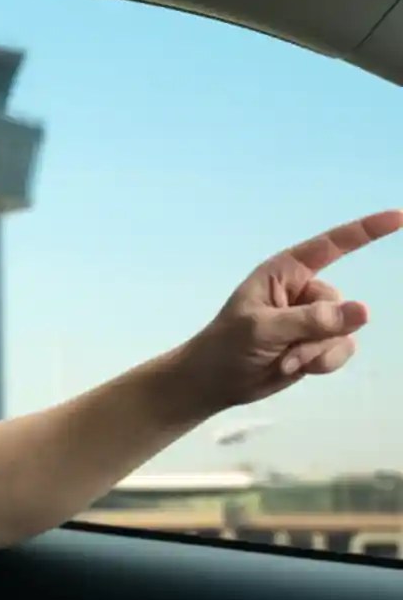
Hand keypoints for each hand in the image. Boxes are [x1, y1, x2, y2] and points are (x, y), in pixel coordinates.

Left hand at [175, 209, 402, 413]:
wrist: (216, 382)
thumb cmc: (227, 345)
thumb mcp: (264, 329)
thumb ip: (312, 320)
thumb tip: (363, 311)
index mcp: (284, 272)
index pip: (330, 246)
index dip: (365, 231)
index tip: (397, 217)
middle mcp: (303, 291)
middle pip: (340, 304)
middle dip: (316, 332)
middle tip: (282, 347)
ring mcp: (313, 318)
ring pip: (345, 331)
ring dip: (317, 352)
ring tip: (284, 360)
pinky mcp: (318, 343)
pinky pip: (342, 349)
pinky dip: (322, 363)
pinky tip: (295, 369)